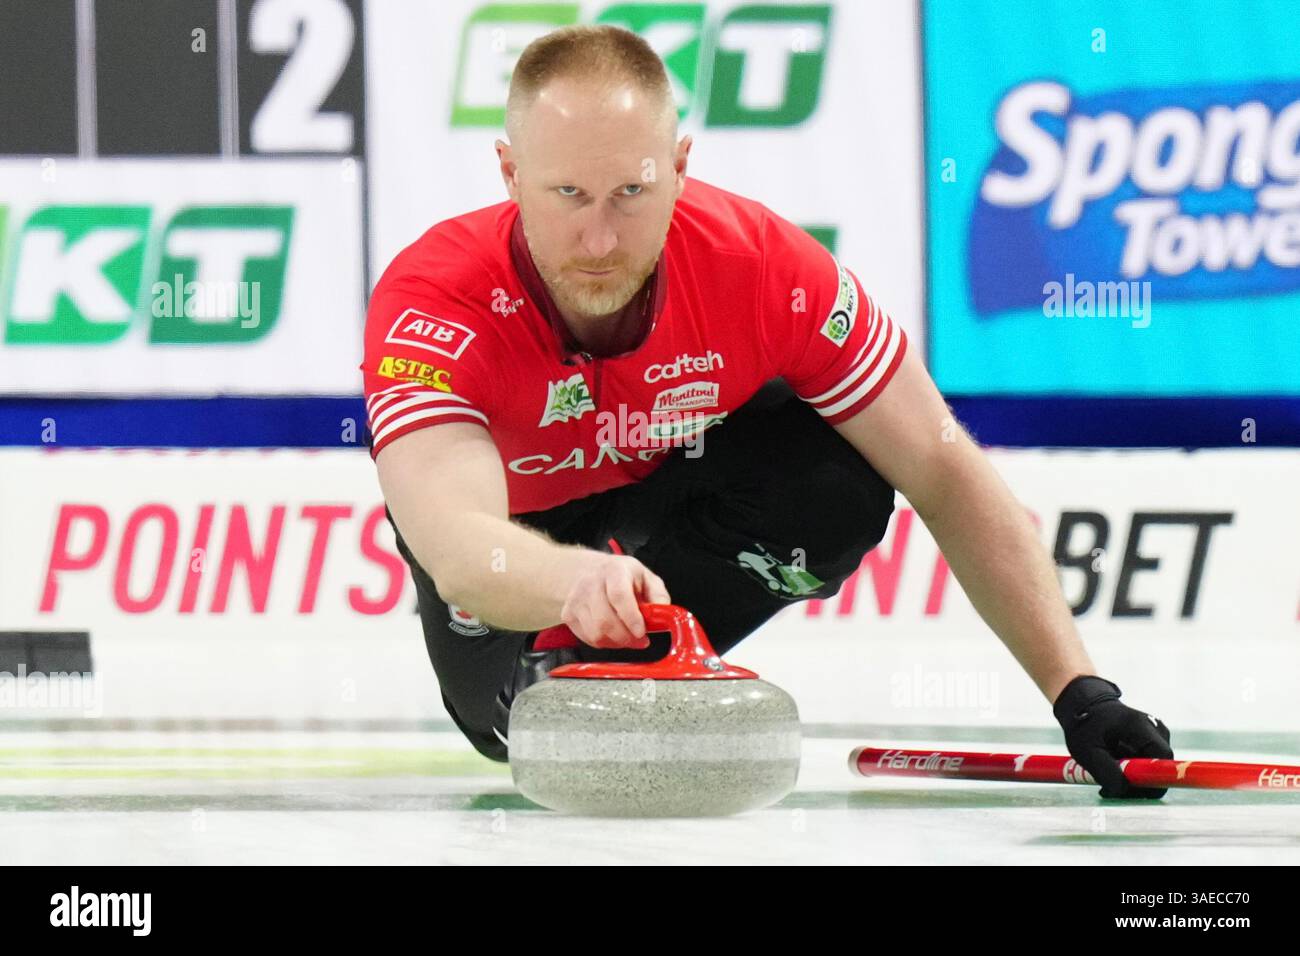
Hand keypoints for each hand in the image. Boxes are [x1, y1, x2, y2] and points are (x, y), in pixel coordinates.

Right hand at [561, 552, 670, 649]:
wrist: (590, 572)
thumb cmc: (623, 578)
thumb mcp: (647, 578)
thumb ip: (658, 596)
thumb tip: (663, 614)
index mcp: (614, 570)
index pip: (618, 595)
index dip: (631, 617)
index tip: (642, 632)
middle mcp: (591, 583)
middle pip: (605, 620)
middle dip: (626, 637)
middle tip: (641, 641)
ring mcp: (576, 599)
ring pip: (596, 633)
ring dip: (616, 642)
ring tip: (627, 637)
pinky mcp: (568, 614)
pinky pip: (588, 639)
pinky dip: (604, 643)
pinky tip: (612, 634)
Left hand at [1052, 675, 1173, 798]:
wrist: (1082, 706)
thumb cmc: (1084, 726)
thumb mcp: (1087, 751)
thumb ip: (1106, 772)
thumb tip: (1124, 791)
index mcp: (1141, 726)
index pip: (1162, 758)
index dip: (1154, 780)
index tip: (1133, 792)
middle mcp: (1155, 728)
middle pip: (1158, 765)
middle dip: (1138, 782)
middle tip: (1111, 789)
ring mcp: (1155, 733)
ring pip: (1152, 766)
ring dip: (1132, 776)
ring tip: (1107, 774)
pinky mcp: (1151, 740)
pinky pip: (1147, 762)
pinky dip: (1132, 770)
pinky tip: (1113, 767)